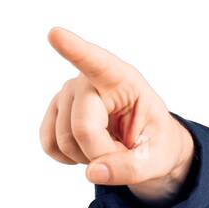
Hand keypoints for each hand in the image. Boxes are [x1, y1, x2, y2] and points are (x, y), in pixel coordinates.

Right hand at [40, 27, 195, 205]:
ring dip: (88, 158)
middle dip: (103, 153)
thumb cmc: (155, 143)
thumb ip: (132, 168)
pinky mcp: (53, 113)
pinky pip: (50, 146)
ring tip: (108, 146)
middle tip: (125, 152)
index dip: (75, 49)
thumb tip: (93, 173)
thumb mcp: (158, 160)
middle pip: (83, 126)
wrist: (145, 147)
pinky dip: (70, 159)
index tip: (55, 34)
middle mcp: (89, 81)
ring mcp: (67, 95)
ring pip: (65, 141)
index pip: (97, 62)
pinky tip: (88, 150)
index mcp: (123, 80)